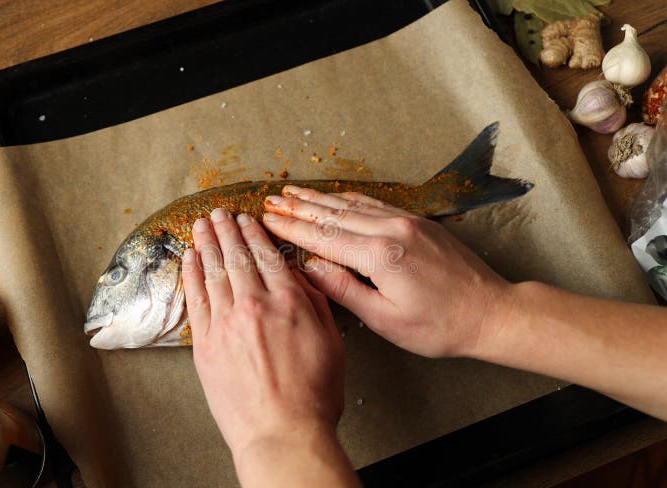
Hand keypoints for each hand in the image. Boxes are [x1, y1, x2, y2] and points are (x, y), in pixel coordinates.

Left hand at [182, 208, 344, 460]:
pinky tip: (190, 259)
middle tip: (219, 213)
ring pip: (214, 272)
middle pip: (237, 257)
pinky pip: (196, 299)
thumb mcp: (331, 343)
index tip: (247, 219)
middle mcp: (254, 306)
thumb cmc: (313, 396)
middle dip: (227, 231)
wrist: (282, 433)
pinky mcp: (205, 344)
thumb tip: (300, 278)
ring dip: (207, 244)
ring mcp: (225, 324)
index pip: (267, 256)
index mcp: (289, 302)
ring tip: (202, 225)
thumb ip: (316, 304)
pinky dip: (191, 274)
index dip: (254, 233)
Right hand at [262, 187, 511, 357]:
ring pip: (352, 204)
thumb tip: (310, 267)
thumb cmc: (440, 326)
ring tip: (292, 191)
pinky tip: (334, 196)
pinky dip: (348, 198)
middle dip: (298, 207)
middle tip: (270, 200)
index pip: (323, 238)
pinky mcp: (417, 221)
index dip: (292, 228)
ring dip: (319, 198)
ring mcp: (406, 221)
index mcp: (380, 256)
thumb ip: (344, 290)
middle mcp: (391, 230)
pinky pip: (374, 204)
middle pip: (333, 214)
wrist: (491, 311)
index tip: (267, 220)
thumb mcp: (385, 319)